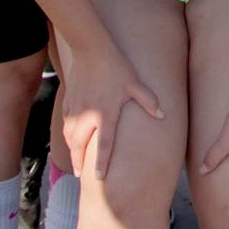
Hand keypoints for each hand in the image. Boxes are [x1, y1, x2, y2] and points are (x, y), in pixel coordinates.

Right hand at [60, 41, 163, 178]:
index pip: (103, 145)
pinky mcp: (68, 101)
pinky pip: (65, 123)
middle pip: (79, 146)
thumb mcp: (135, 84)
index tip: (98, 178)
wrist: (91, 49)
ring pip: (69, 137)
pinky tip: (70, 137)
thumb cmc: (116, 67)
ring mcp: (75, 109)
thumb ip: (148, 101)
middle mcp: (87, 116)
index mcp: (105, 114)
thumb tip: (162, 115)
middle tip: (78, 175)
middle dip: (78, 162)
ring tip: (75, 160)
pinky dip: (67, 134)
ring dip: (71, 150)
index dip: (101, 163)